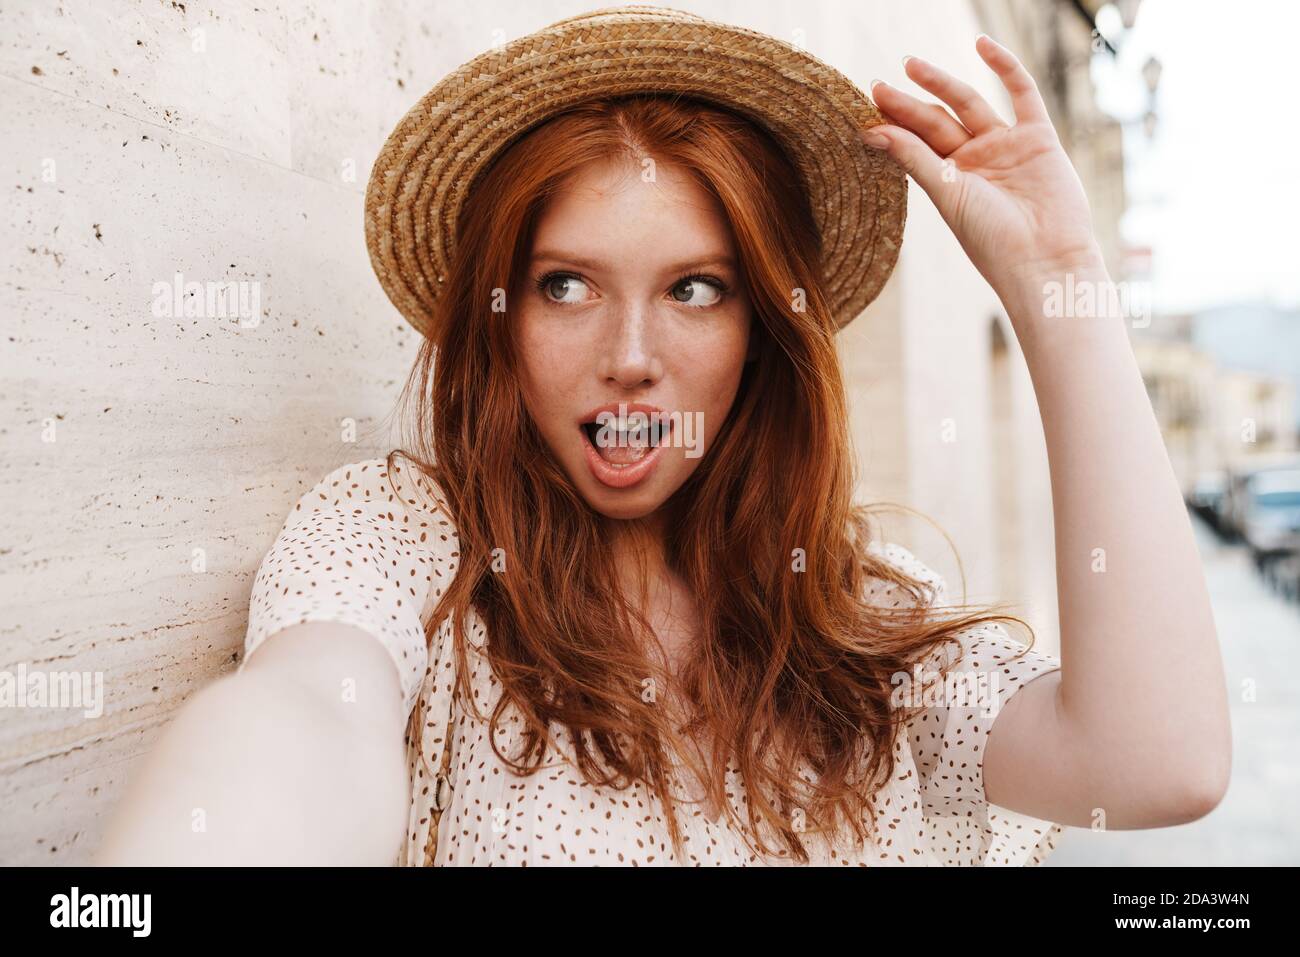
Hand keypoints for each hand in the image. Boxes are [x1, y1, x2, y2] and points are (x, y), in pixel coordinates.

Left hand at [863, 35, 1105, 307]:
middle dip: (908, 103)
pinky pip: (1022, 93)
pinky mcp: (1038, 137)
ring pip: (970, 104)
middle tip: (879, 84)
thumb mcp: (947, 194)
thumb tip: (870, 131)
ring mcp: (1006, 146)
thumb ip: (913, 158)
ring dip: (942, 83)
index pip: (915, 143)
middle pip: (937, 122)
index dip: (892, 122)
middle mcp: (975, 161)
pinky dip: (1005, 66)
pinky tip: (982, 44)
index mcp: (948, 181)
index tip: (866, 103)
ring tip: (910, 65)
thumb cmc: (991, 238)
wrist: (1045, 259)